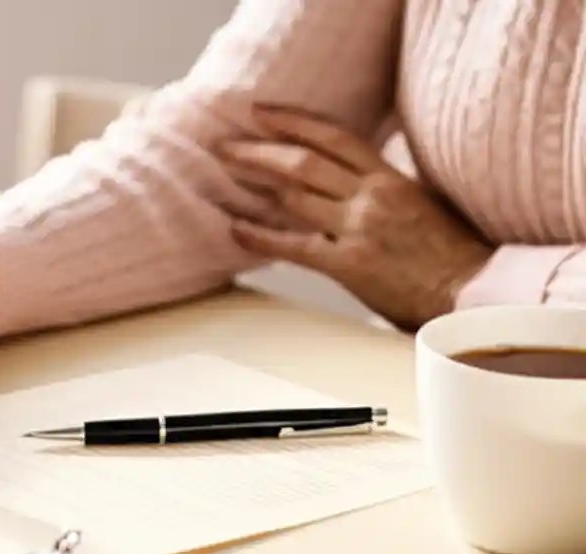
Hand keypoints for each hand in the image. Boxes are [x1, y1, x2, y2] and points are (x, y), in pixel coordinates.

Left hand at [217, 105, 493, 329]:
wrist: (475, 293)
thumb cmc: (452, 255)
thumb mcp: (422, 202)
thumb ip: (384, 187)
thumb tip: (348, 177)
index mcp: (391, 178)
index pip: (334, 136)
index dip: (292, 121)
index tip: (261, 114)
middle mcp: (373, 196)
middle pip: (303, 161)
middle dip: (258, 150)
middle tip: (225, 145)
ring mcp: (360, 228)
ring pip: (295, 195)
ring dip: (255, 183)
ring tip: (226, 175)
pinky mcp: (350, 264)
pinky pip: (293, 245)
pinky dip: (260, 235)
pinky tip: (235, 228)